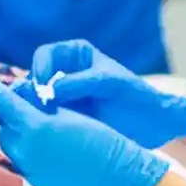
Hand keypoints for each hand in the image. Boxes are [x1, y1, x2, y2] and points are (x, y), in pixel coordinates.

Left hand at [0, 77, 169, 185]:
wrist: (117, 175)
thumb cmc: (99, 137)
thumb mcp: (69, 112)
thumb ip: (41, 105)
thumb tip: (25, 98)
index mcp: (34, 127)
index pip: (4, 102)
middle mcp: (26, 149)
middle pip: (5, 125)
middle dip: (10, 112)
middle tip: (24, 103)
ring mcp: (30, 168)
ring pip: (10, 144)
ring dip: (17, 131)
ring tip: (37, 124)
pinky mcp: (36, 181)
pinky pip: (21, 160)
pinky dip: (26, 148)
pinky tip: (45, 144)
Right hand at [32, 39, 185, 147]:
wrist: (152, 125)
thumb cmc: (135, 96)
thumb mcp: (109, 83)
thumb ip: (80, 83)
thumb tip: (50, 90)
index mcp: (75, 55)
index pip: (45, 55)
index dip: (39, 69)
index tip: (42, 87)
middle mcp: (64, 73)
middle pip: (35, 77)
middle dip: (32, 91)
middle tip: (38, 107)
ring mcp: (62, 97)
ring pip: (36, 99)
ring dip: (34, 108)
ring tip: (41, 120)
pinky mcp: (64, 118)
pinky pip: (45, 117)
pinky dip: (42, 121)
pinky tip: (47, 130)